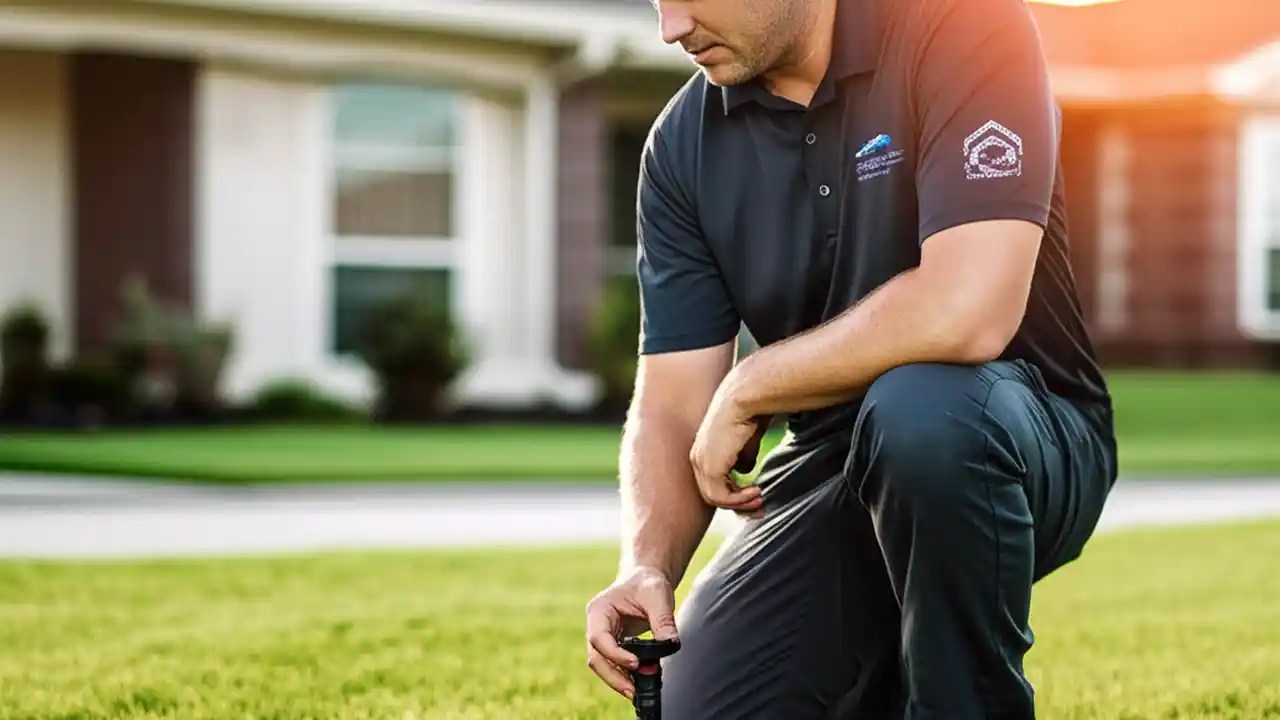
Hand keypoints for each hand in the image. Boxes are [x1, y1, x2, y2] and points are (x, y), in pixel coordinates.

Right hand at [585, 567, 679, 699]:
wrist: (646, 581)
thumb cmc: (648, 584)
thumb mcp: (658, 595)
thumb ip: (663, 619)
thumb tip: (672, 644)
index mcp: (599, 610)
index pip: (599, 638)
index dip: (615, 654)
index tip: (636, 664)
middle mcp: (596, 626)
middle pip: (596, 658)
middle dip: (614, 677)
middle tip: (634, 691)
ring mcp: (602, 638)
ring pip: (603, 666)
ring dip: (618, 681)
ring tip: (638, 693)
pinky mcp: (613, 647)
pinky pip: (614, 666)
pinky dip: (624, 676)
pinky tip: (639, 684)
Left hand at [690, 379, 767, 515]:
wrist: (744, 399)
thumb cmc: (748, 413)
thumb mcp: (745, 442)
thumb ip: (743, 458)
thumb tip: (745, 473)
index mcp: (702, 452)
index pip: (713, 483)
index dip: (735, 495)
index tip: (757, 496)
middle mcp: (697, 459)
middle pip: (712, 494)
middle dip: (738, 505)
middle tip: (761, 508)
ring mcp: (701, 464)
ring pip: (716, 499)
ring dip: (741, 503)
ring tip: (760, 499)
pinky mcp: (710, 468)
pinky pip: (722, 497)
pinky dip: (740, 500)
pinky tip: (757, 491)